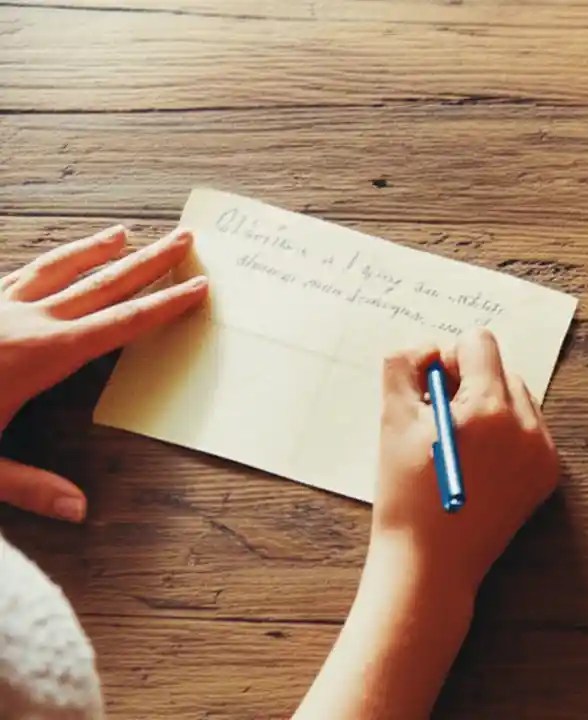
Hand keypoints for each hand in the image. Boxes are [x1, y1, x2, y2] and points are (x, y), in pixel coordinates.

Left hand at [0, 226, 206, 520]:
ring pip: (55, 268)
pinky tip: (43, 265)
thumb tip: (79, 510)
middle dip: (148, 262)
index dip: (164, 306)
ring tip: (122, 233)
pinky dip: (41, 265)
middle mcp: (23, 320)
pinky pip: (14, 276)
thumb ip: (28, 488)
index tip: (199, 287)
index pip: (120, 325)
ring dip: (93, 250)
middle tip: (185, 238)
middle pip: (101, 284)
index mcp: (41, 355)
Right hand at [375, 328, 559, 595]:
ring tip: (457, 443)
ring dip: (489, 406)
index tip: (430, 390)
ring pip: (518, 398)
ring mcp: (541, 453)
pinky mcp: (546, 475)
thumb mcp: (392, 422)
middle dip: (470, 383)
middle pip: (501, 369)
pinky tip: (478, 462)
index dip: (447, 359)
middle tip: (439, 419)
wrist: (431, 565)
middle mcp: (525, 426)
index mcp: (489, 408)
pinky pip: (529, 431)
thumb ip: (403, 367)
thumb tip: (428, 348)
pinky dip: (506, 434)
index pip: (479, 343)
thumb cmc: (406, 495)